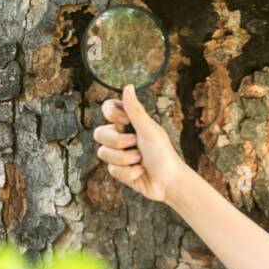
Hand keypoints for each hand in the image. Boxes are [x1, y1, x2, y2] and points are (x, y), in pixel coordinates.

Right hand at [92, 84, 188, 204]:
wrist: (169, 182)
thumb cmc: (164, 154)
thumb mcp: (149, 129)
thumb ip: (134, 110)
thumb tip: (128, 86)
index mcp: (130, 122)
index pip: (108, 109)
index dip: (112, 115)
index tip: (126, 121)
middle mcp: (121, 136)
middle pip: (99, 133)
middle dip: (118, 142)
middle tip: (136, 144)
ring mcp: (118, 154)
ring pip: (103, 153)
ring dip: (126, 159)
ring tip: (141, 160)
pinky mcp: (118, 171)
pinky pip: (112, 170)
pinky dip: (129, 173)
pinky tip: (140, 172)